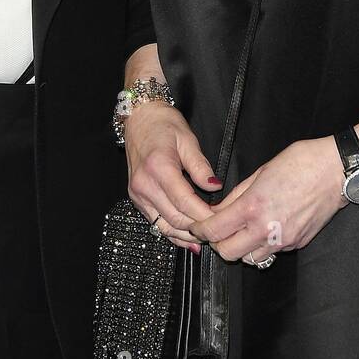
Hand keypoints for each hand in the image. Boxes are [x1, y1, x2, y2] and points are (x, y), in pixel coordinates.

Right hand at [125, 103, 221, 251]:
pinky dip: (172, 232)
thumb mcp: (187, 139)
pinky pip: (155, 222)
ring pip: (164, 226)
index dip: (205, 216)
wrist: (139, 118)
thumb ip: (201, 166)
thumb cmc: (162, 124)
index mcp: (159, 168)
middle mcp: (145, 184)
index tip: (221, 219)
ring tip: (205, 239)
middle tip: (218, 231)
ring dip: (185, 236)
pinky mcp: (136, 198)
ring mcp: (138, 193)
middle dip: (198, 229)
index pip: (186, 203)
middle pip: (175, 219)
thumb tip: (215, 187)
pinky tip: (186, 238)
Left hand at [188, 138, 347, 263]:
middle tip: (218, 230)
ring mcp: (284, 240)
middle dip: (218, 243)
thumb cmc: (301, 163)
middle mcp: (267, 228)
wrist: (336, 171)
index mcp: (253, 207)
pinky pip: (272, 252)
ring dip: (241, 248)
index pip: (215, 231)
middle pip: (228, 253)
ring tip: (243, 230)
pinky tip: (266, 228)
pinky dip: (263, 245)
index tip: (196, 226)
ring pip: (250, 259)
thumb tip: (218, 210)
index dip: (200, 230)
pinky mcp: (297, 243)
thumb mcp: (260, 172)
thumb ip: (236, 195)